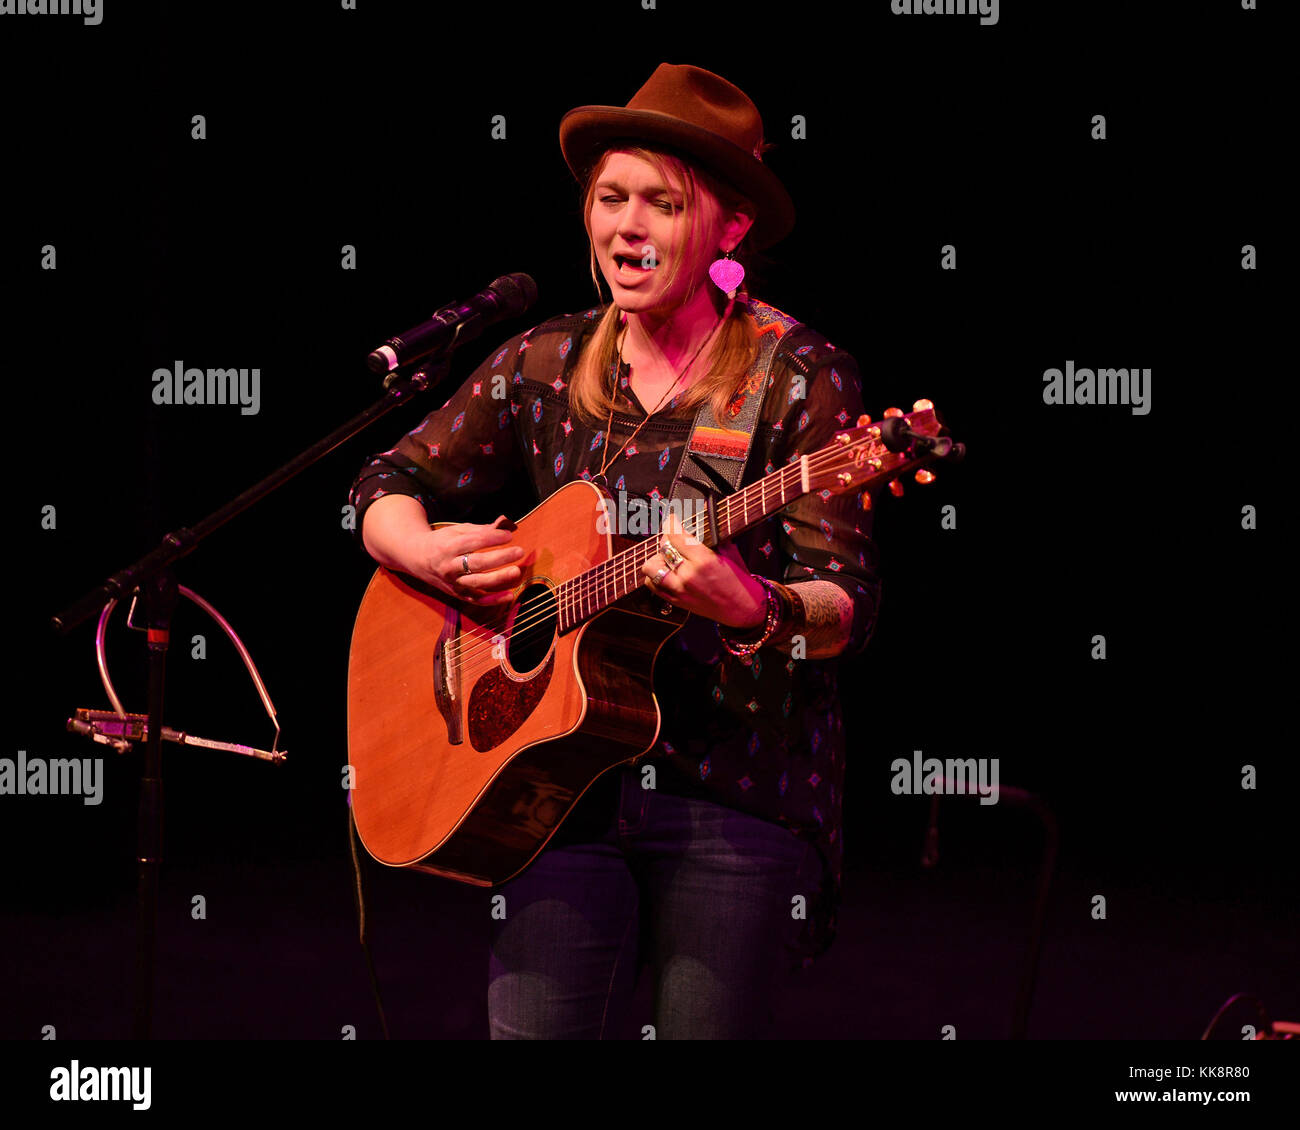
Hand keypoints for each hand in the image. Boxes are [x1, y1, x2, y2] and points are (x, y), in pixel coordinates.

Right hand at [413, 514, 527, 605]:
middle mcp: (449, 566)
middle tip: (519, 551)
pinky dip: (493, 600)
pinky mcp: (458, 594)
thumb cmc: (442, 542)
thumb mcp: (457, 531)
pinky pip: (476, 600)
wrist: (417, 559)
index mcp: (448, 547)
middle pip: (477, 563)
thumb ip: (480, 530)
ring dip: (499, 578)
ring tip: (516, 571)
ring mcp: (453, 582)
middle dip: (500, 557)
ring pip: (477, 583)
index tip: (509, 535)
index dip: (492, 538)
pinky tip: (509, 595)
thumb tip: (505, 526)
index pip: (473, 542)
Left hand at [640, 511, 765, 628]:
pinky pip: (652, 584)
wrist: (744, 610)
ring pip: (651, 567)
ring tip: (668, 557)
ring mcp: (679, 590)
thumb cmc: (740, 582)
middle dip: (668, 538)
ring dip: (658, 558)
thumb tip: (702, 515)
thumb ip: (713, 535)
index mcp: (704, 561)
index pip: (676, 534)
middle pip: (663, 547)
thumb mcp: (730, 553)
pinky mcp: (675, 602)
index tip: (672, 519)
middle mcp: (688, 576)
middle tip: (675, 537)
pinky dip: (655, 575)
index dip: (671, 522)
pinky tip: (666, 571)